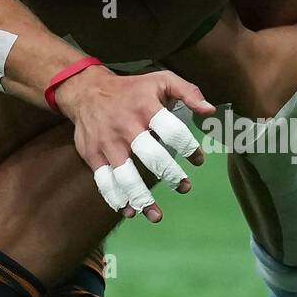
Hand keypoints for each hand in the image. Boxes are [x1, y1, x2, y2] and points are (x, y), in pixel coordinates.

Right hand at [54, 66, 213, 221]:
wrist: (87, 91)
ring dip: (141, 197)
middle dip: (170, 174)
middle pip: (150, 155)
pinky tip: (129, 211)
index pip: (172, 130)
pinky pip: (104, 181)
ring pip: (125, 175)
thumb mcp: (160, 80)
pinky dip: (116, 199)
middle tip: (184, 186)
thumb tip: (210, 110)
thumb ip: (188, 92)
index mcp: (145, 106)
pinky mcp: (92, 154)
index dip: (188, 147)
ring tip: (157, 216)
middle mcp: (126, 125)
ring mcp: (107, 142)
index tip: (198, 159)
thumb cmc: (131, 89)